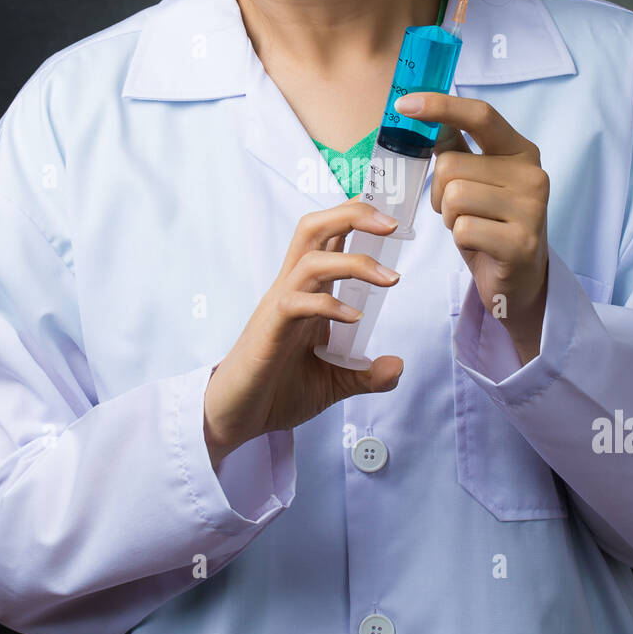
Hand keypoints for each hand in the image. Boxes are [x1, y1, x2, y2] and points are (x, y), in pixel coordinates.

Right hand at [203, 202, 404, 467]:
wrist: (235, 417)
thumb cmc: (275, 390)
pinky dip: (329, 305)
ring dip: (354, 262)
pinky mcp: (270, 330)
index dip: (356, 218)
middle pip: (314, 229)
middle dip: (353, 215)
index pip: (329, 239)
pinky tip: (353, 318)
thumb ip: (365, 375)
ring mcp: (279, 306)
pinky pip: (297, 303)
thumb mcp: (332, 383)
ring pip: (310, 261)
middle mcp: (292, 289)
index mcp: (307, 291)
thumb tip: (397, 366)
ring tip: (390, 279)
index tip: (394, 217)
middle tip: (392, 224)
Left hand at [394, 91, 549, 365]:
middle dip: (440, 191)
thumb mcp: (477, 180)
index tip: (404, 104)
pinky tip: (480, 245)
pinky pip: (462, 229)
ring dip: (449, 216)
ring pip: (454, 197)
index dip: (440, 106)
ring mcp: (531, 209)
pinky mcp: (521, 243)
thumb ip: (457, 148)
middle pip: (452, 165)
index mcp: (521, 150)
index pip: (481, 115)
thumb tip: (425, 114)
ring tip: (471, 226)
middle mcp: (532, 174)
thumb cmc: (491, 223)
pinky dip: (460, 239)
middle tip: (458, 210)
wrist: (520, 278)